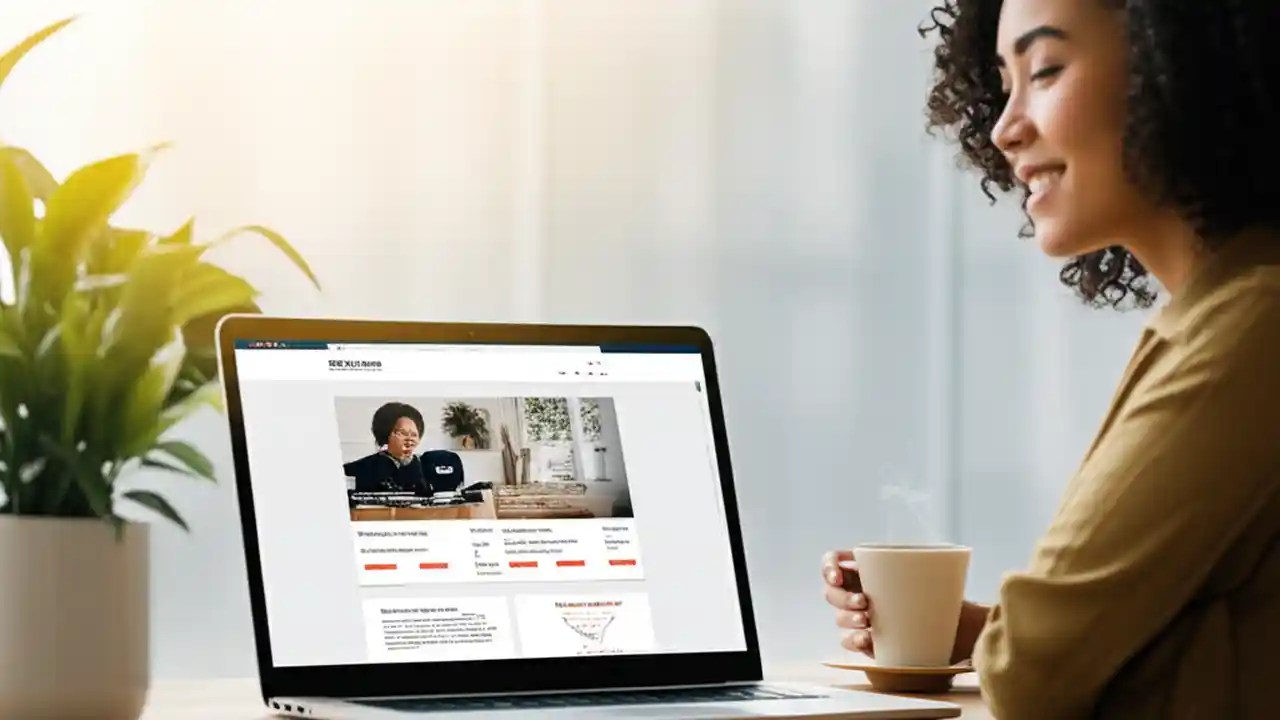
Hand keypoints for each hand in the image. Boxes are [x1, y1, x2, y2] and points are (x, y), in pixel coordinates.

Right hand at [822, 549, 990, 662]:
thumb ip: (914, 559)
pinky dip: (853, 639)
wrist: (953, 626)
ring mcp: (860, 617)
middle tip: (864, 602)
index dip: (828, 567)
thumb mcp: (927, 570)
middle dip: (843, 598)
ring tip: (867, 620)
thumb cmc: (939, 593)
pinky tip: (865, 639)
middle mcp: (857, 592)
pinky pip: (848, 641)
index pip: (832, 562)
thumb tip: (922, 553)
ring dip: (848, 618)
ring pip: (839, 617)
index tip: (837, 576)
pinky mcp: (866, 641)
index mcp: (864, 571)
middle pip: (831, 593)